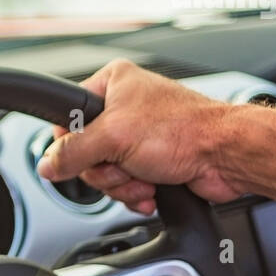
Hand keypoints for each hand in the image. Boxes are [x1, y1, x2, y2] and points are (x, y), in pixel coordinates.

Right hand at [37, 59, 240, 213]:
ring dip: (123, 184)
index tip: (84, 156)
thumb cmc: (185, 130)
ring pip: (104, 172)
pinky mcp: (150, 160)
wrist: (227, 155)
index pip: (67, 118)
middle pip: (84, 152)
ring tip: (145, 177)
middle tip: (124, 166)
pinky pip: (124, 184)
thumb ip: (72, 152)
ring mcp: (137, 135)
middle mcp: (124, 106)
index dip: (71, 144)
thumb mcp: (113, 137)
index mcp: (112, 83)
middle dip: (106, 170)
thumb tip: (47, 165)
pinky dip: (135, 192)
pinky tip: (152, 187)